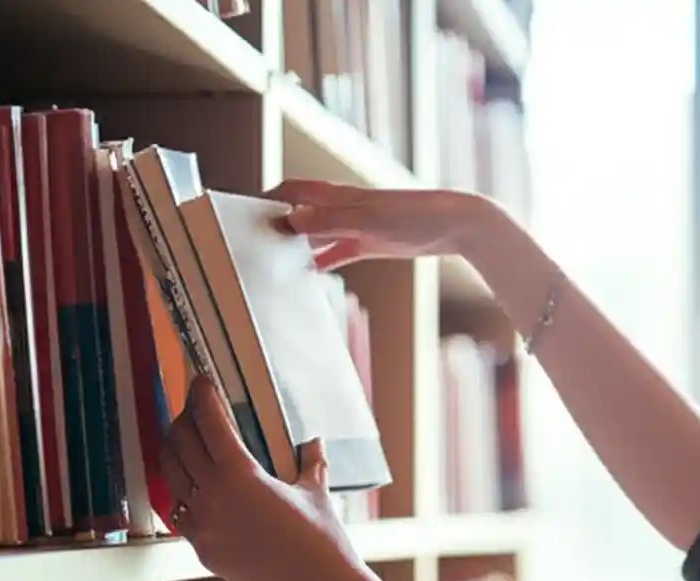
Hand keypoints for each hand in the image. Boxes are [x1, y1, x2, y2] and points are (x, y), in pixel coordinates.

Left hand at [159, 375, 363, 580]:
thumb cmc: (322, 538)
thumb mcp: (316, 490)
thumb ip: (310, 460)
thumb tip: (312, 440)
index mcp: (240, 476)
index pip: (208, 424)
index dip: (201, 398)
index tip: (201, 382)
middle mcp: (212, 498)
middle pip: (181, 444)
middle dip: (184, 419)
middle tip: (194, 407)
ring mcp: (202, 526)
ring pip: (171, 476)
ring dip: (175, 451)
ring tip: (185, 438)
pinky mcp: (202, 549)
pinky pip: (178, 510)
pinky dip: (180, 489)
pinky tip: (190, 481)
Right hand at [263, 179, 511, 269]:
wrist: (456, 224)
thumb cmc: (416, 214)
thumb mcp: (368, 220)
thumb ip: (329, 221)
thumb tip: (290, 221)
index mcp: (339, 196)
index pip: (293, 191)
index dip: (269, 198)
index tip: (243, 211)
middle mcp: (343, 208)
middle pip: (301, 212)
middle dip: (277, 222)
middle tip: (251, 240)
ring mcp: (356, 226)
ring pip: (317, 233)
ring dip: (297, 243)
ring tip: (273, 259)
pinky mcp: (371, 243)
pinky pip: (338, 251)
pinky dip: (321, 258)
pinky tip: (309, 271)